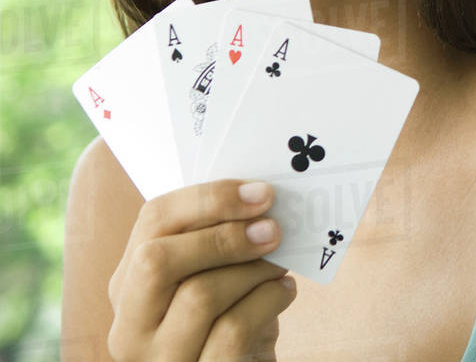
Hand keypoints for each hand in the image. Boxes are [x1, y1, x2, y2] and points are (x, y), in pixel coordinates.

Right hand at [106, 179, 297, 361]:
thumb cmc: (230, 318)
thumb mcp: (214, 276)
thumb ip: (219, 239)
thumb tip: (258, 197)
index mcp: (128, 284)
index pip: (152, 220)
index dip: (208, 199)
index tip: (260, 192)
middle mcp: (130, 326)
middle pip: (156, 260)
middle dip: (223, 236)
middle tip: (273, 228)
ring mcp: (160, 359)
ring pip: (198, 295)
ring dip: (253, 270)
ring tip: (280, 265)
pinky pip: (232, 331)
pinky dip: (267, 301)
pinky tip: (284, 292)